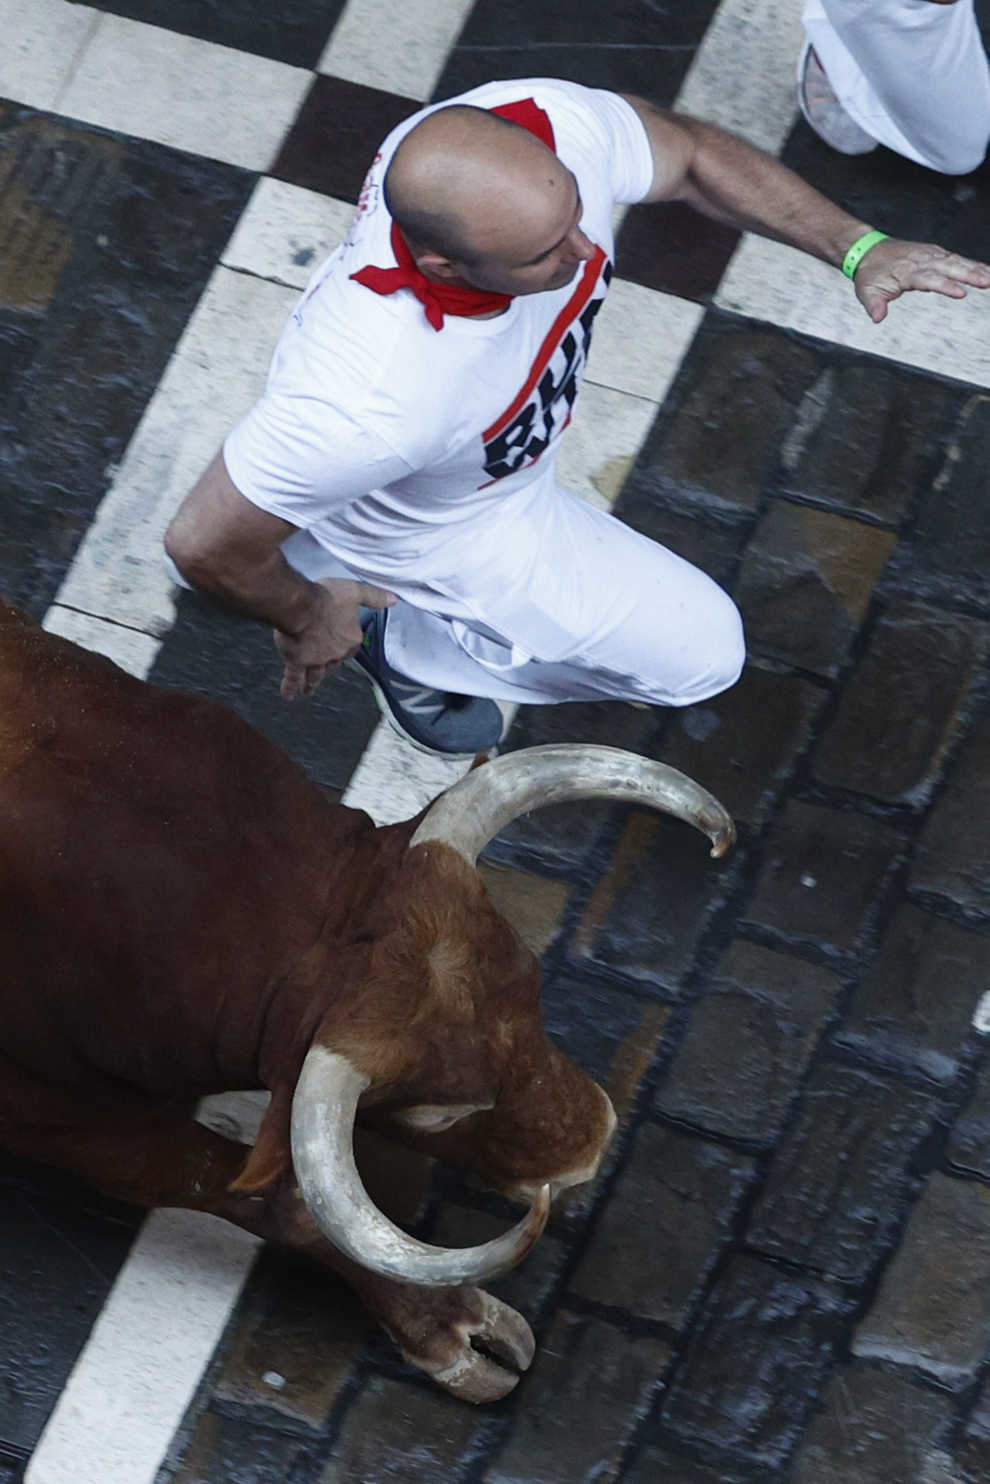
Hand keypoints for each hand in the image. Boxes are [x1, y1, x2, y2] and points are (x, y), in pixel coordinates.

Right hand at [274, 578, 395, 700]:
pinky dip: (290, 687)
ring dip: (312, 683)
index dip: (346, 648)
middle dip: (328, 669)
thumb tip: (394, 599)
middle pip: (333, 665)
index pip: (351, 648)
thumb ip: (374, 597)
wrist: (303, 606)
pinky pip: (294, 678)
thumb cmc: (328, 598)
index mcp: (350, 639)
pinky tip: (288, 695)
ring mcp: (316, 661)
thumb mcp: (355, 592)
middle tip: (322, 673)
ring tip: (308, 690)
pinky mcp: (297, 662)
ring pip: (315, 675)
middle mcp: (335, 654)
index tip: (342, 650)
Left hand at [854, 238, 989, 322]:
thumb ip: (874, 305)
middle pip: (948, 268)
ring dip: (975, 268)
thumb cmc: (871, 273)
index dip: (945, 286)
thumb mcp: (866, 292)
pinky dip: (971, 263)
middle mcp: (921, 260)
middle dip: (968, 275)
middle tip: (986, 282)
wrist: (869, 250)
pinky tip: (985, 270)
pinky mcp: (935, 252)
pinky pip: (956, 258)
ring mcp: (929, 255)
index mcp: (907, 272)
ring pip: (955, 261)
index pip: (929, 279)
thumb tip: (878, 317)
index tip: (960, 292)